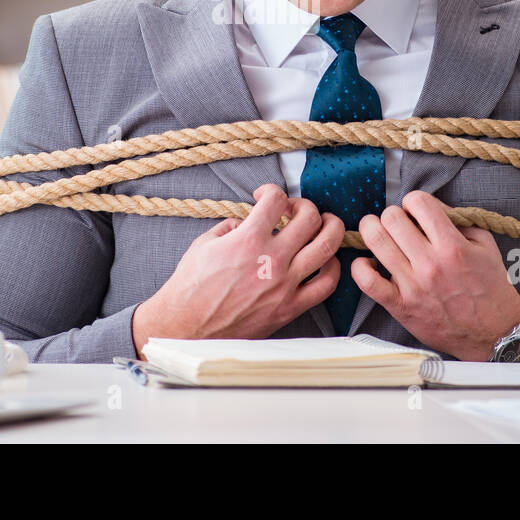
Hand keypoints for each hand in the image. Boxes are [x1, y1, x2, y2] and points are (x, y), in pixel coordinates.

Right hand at [132, 184, 343, 355]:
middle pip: (310, 217)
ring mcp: (285, 285)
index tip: (264, 197)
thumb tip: (247, 222)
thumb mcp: (204, 244)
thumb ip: (231, 226)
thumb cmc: (190, 288)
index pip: (276, 199)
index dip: (271, 190)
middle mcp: (272, 260)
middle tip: (293, 210)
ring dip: (328, 228)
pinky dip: (332, 267)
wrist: (187, 329)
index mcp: (248, 240)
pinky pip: (327, 284)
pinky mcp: (290, 308)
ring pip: (327, 246)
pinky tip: (324, 260)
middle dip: (303, 205)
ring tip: (322, 225)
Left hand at [350, 190, 519, 361]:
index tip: (416, 211)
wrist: (493, 333)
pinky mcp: (400, 306)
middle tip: (398, 224)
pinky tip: (369, 263)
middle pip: (391, 217)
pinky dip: (360, 267)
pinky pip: (367, 281)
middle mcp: (430, 263)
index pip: (418, 202)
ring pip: (375, 241)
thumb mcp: (485, 246)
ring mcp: (413, 285)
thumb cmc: (491, 288)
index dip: (414, 201)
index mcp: (453, 246)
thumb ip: (459, 221)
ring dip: (372, 231)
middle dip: (393, 215)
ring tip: (378, 233)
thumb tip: (432, 207)